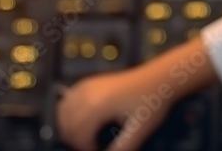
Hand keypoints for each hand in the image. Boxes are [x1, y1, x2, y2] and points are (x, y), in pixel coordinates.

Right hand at [55, 67, 172, 150]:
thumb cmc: (152, 102)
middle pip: (67, 127)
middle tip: (96, 145)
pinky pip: (66, 103)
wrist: (159, 78)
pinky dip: (69, 116)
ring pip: (62, 115)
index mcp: (97, 105)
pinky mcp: (87, 83)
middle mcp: (86, 94)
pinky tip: (85, 123)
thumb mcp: (139, 131)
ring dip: (71, 129)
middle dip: (77, 141)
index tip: (100, 149)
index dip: (87, 148)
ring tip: (90, 136)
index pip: (78, 136)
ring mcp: (85, 86)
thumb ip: (121, 149)